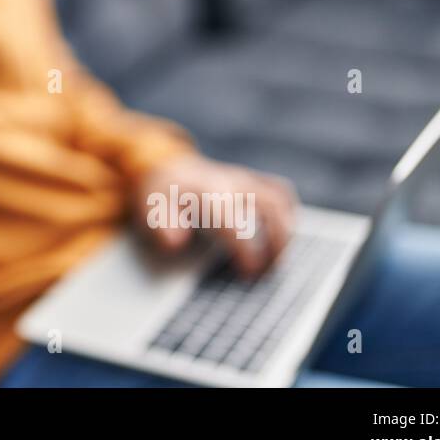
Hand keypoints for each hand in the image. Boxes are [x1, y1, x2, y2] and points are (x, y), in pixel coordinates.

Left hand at [130, 153, 297, 278]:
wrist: (163, 165)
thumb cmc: (159, 194)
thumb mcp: (150, 210)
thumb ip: (162, 226)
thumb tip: (176, 243)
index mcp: (206, 192)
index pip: (233, 221)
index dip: (245, 249)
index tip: (249, 273)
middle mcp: (230, 182)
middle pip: (270, 207)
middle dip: (276, 243)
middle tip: (266, 274)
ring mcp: (244, 180)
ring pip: (280, 200)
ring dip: (286, 233)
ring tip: (276, 263)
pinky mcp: (252, 181)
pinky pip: (280, 192)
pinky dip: (288, 214)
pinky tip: (281, 237)